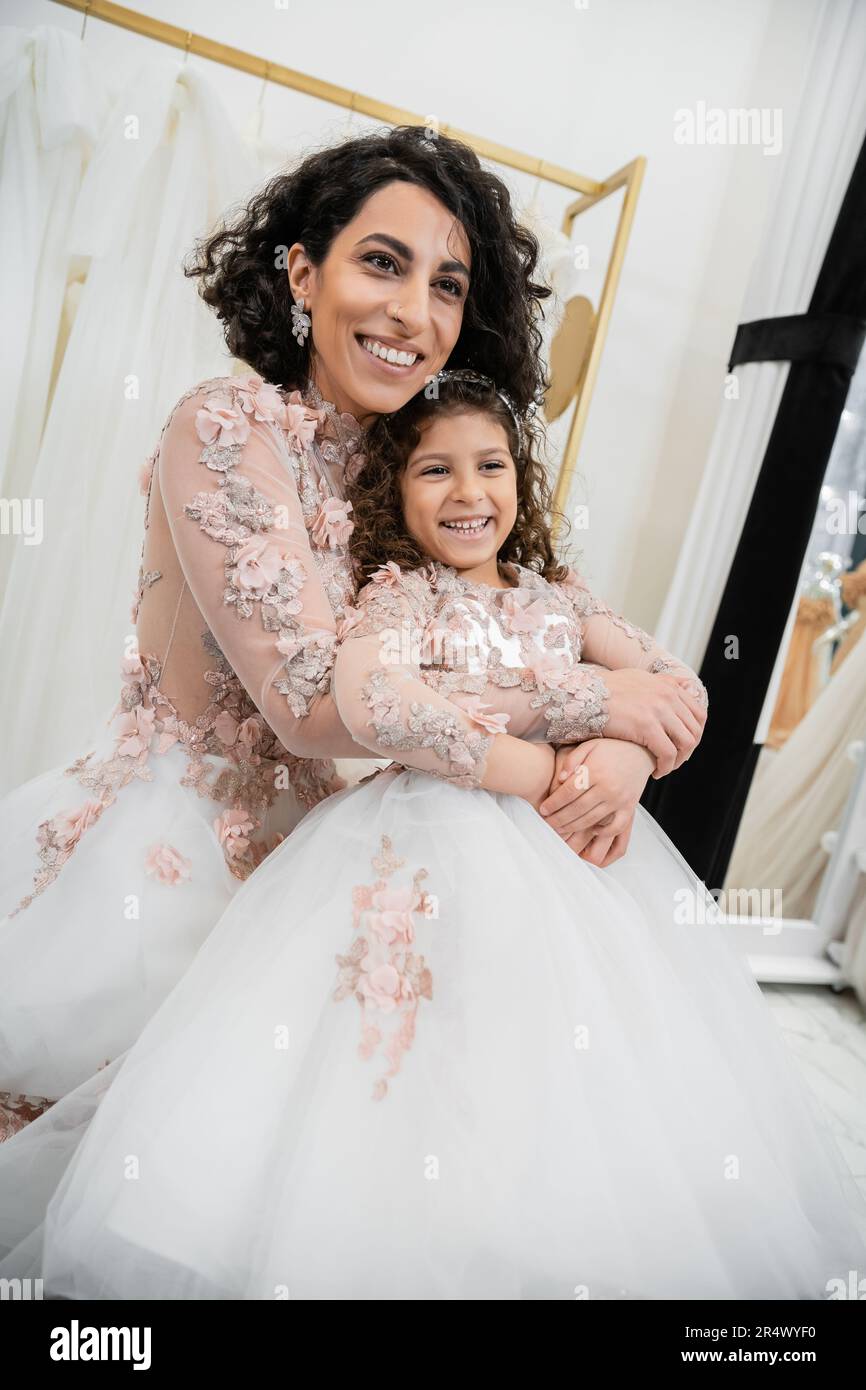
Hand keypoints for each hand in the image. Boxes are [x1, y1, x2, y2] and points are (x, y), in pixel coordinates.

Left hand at [538, 739, 654, 865]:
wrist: (642, 752)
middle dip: (558, 819)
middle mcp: (608, 787)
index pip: (569, 792)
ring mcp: (620, 799)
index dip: (554, 803)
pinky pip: (616, 826)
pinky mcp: (629, 807)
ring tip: (560, 830)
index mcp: (595, 771)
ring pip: (592, 819)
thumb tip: (560, 778)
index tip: (543, 810)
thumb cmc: (611, 748)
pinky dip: (603, 832)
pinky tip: (591, 830)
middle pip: (577, 809)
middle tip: (546, 825)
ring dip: (573, 827)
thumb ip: (572, 759)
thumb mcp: (590, 746)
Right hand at [599, 669, 706, 776]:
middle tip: (674, 761)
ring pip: (685, 744)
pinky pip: (668, 753)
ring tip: (664, 767)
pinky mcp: (646, 726)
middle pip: (695, 730)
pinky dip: (665, 767)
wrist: (583, 694)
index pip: (699, 714)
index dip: (695, 734)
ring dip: (678, 761)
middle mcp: (667, 696)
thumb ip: (662, 682)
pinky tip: (655, 771)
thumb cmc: (605, 689)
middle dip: (687, 751)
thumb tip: (682, 685)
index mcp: (668, 686)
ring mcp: (658, 710)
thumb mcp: (638, 677)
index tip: (683, 747)